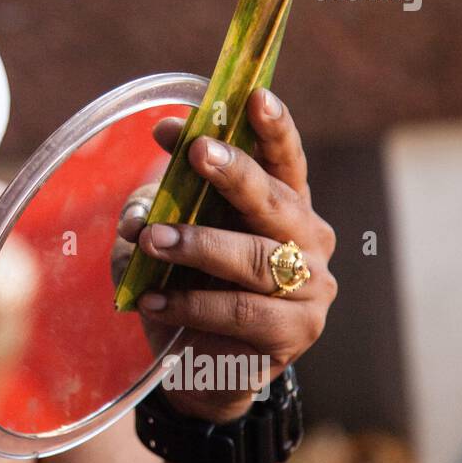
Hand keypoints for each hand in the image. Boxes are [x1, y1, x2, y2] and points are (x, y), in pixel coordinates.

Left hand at [111, 88, 337, 423]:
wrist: (200, 367)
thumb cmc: (189, 285)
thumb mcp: (172, 232)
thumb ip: (167, 196)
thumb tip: (151, 170)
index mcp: (285, 206)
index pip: (285, 160)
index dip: (273, 128)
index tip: (254, 96)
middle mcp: (308, 241)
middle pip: (274, 200)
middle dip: (234, 173)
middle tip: (196, 152)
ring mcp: (310, 288)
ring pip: (255, 258)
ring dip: (198, 245)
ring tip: (152, 241)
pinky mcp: (294, 333)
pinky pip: (240, 311)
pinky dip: (190, 303)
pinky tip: (152, 300)